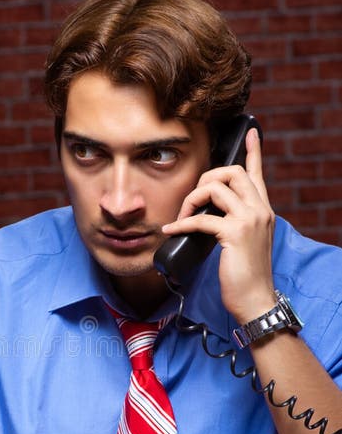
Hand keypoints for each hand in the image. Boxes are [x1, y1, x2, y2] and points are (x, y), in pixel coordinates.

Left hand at [161, 128, 276, 322]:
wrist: (255, 300)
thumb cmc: (244, 275)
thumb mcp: (243, 243)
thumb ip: (232, 222)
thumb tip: (205, 214)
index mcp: (262, 210)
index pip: (257, 173)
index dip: (254, 151)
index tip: (251, 133)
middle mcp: (260, 210)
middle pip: (231, 171)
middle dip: (205, 180)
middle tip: (192, 202)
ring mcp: (249, 219)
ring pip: (215, 189)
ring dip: (191, 201)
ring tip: (181, 220)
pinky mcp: (235, 233)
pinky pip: (201, 219)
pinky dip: (181, 224)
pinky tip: (170, 232)